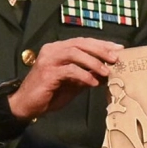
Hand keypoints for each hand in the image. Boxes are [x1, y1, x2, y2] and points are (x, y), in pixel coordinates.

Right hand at [6, 38, 125, 120]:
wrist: (27, 105)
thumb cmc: (49, 93)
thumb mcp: (73, 83)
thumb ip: (87, 75)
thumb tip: (107, 73)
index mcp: (59, 49)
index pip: (83, 42)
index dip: (101, 44)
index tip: (118, 48)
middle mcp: (53, 50)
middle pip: (80, 43)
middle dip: (100, 49)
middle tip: (115, 58)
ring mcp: (49, 60)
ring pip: (75, 53)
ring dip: (93, 62)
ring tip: (107, 71)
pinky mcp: (47, 73)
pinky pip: (69, 70)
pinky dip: (84, 75)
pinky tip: (93, 82)